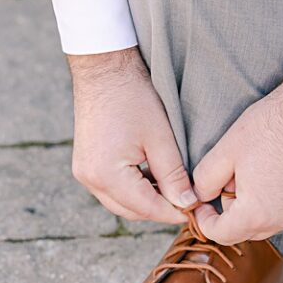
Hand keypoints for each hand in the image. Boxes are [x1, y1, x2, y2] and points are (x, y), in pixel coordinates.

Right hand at [68, 47, 194, 223]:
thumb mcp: (160, 139)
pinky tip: (151, 176)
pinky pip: (111, 188)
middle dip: (160, 209)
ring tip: (172, 188)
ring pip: (120, 202)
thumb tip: (187, 204)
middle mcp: (90, 178)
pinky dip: (132, 189)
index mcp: (106, 175)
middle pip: (130, 211)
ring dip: (145, 200)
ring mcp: (83, 171)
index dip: (174, 212)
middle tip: (188, 201)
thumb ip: (174, 177)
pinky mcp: (85, 163)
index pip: (146, 208)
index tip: (198, 211)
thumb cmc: (132, 98)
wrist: (102, 69)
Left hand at [191, 63, 282, 244]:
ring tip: (249, 172)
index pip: (221, 234)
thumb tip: (200, 196)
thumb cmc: (271, 127)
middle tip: (224, 181)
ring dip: (253, 206)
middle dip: (229, 212)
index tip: (199, 202)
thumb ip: (205, 181)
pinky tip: (272, 170)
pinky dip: (275, 199)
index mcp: (258, 213)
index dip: (203, 220)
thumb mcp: (225, 152)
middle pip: (246, 230)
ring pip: (269, 220)